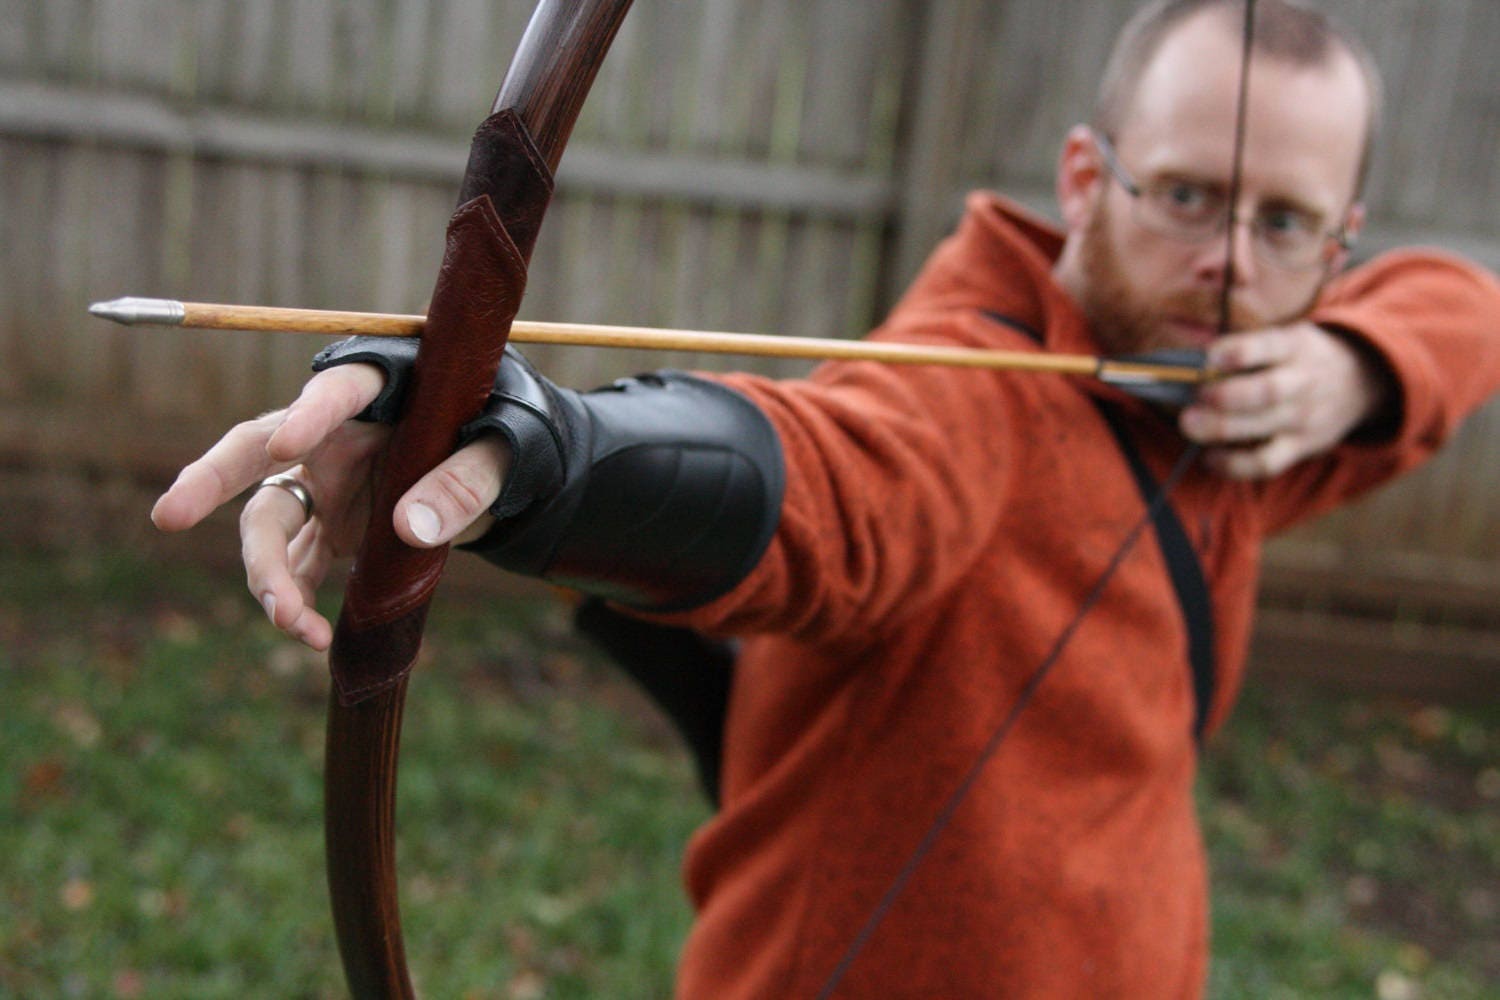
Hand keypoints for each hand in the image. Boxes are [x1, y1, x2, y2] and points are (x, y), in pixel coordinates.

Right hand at [151, 364, 507, 649]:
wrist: (503, 467)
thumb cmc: (503, 437)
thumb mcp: (505, 454)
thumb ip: (466, 482)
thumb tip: (410, 529)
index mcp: (383, 389)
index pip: (340, 386)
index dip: (312, 412)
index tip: (289, 441)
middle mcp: (335, 433)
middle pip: (257, 447)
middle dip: (211, 479)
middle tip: (170, 515)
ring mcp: (325, 481)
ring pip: (268, 520)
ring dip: (266, 572)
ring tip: (291, 621)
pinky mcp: (329, 526)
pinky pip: (295, 563)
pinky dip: (293, 598)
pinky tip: (308, 633)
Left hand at [1179, 322, 1392, 479]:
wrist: (1360, 381)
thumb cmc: (1298, 359)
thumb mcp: (1286, 339)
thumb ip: (1246, 349)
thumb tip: (1189, 365)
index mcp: (1295, 346)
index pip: (1269, 345)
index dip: (1237, 352)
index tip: (1208, 358)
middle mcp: (1302, 382)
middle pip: (1265, 392)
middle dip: (1225, 397)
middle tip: (1193, 399)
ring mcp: (1302, 418)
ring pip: (1263, 427)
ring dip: (1221, 429)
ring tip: (1190, 425)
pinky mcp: (1300, 447)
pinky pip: (1265, 463)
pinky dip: (1233, 465)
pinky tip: (1209, 458)